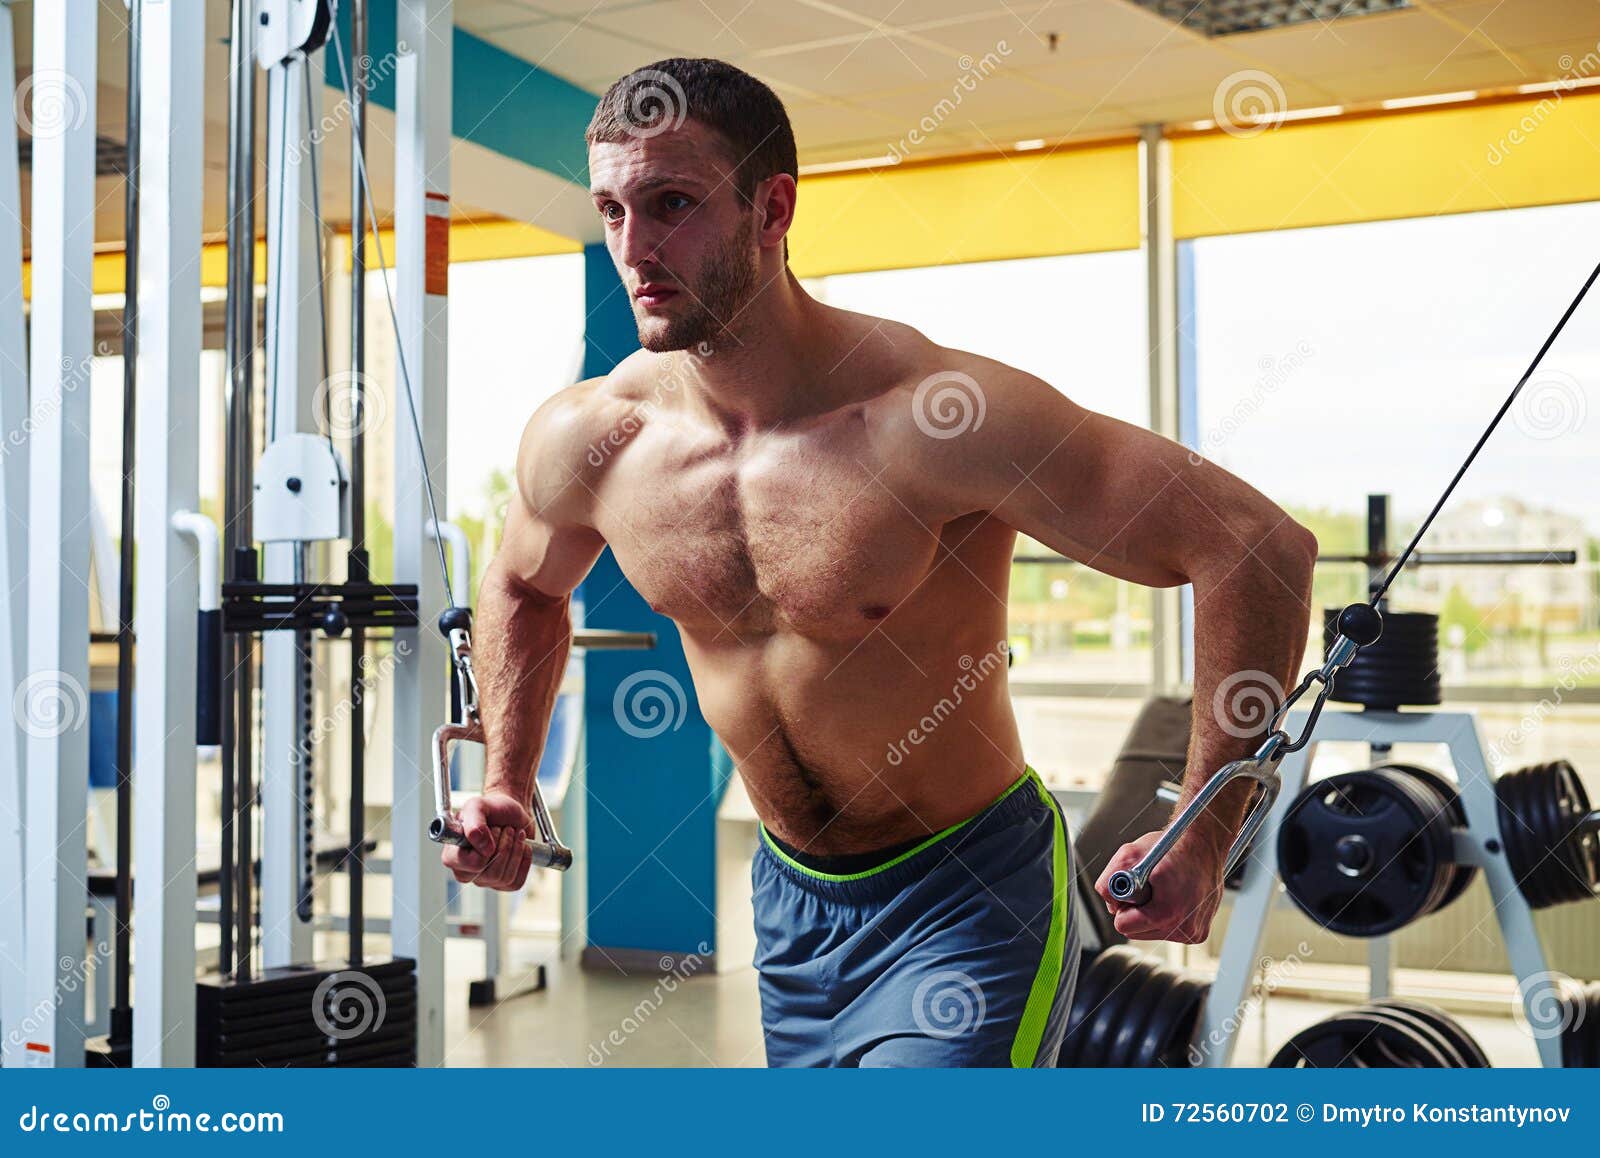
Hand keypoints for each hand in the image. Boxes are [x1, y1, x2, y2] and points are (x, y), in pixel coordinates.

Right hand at [441, 791, 534, 891]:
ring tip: (514, 833)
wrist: (512, 813)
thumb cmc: (491, 809)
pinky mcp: (503, 884)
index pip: (472, 864)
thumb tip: (483, 847)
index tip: (491, 828)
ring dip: (515, 850)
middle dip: (504, 846)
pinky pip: (516, 882)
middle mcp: (466, 872)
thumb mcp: (477, 806)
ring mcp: (484, 880)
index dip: (486, 848)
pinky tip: (522, 846)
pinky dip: (524, 860)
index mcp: (453, 856)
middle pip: (491, 874)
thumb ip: (473, 821)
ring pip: (505, 877)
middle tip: (506, 829)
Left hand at [1095, 820, 1229, 942]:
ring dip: (1152, 914)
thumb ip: (1108, 881)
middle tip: (1149, 888)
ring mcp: (1194, 931)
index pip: (1124, 927)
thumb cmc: (1172, 845)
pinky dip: (1168, 916)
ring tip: (1163, 891)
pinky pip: (1171, 931)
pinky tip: (1174, 898)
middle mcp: (1184, 927)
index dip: (1123, 905)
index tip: (1134, 890)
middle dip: (1137, 912)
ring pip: (1154, 933)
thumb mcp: (1129, 854)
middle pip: (1138, 932)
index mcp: (1167, 913)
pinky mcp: (1200, 931)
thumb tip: (1110, 902)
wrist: (1205, 843)